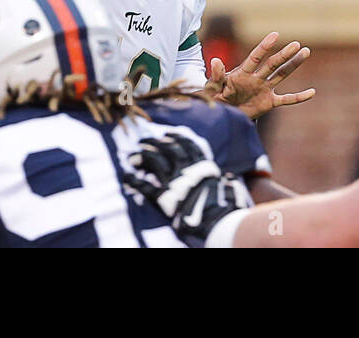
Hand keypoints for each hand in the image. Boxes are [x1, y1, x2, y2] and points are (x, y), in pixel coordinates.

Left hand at [123, 134, 251, 243]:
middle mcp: (189, 171)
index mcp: (204, 167)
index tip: (167, 134)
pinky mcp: (165, 199)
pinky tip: (125, 176)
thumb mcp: (232, 192)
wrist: (220, 225)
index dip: (176, 138)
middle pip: (169, 149)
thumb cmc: (228, 210)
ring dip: (143, 155)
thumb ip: (227, 182)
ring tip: (133, 155)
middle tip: (144, 140)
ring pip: (156, 161)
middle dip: (155, 142)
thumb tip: (228, 176)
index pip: (189, 146)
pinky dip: (133, 180)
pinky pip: (145, 186)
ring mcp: (176, 183)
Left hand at [204, 31, 314, 119]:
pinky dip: (299, 97)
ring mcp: (264, 89)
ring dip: (294, 64)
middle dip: (284, 55)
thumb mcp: (212, 89)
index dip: (264, 47)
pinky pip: (286, 99)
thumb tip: (215, 60)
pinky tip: (312, 92)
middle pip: (273, 64)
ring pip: (282, 74)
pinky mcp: (269, 102)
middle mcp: (256, 78)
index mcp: (242, 73)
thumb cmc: (215, 98)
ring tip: (306, 52)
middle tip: (296, 44)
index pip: (255, 57)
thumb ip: (216, 77)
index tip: (275, 35)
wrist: (223, 114)